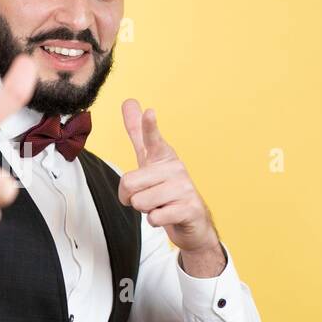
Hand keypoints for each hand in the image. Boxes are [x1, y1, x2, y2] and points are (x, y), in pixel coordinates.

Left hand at [118, 99, 222, 265]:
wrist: (192, 221)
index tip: (149, 112)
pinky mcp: (189, 209)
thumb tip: (129, 101)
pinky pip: (155, 217)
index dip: (149, 126)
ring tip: (160, 205)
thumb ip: (139, 133)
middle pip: (129, 183)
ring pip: (140, 202)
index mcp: (163, 156)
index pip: (153, 139)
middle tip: (148, 197)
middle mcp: (175, 168)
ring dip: (146, 210)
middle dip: (131, 197)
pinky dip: (156, 221)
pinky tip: (168, 215)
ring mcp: (184, 188)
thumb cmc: (165, 188)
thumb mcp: (150, 160)